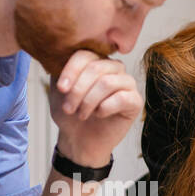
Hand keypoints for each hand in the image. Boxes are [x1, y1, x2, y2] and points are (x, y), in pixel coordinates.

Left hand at [50, 50, 141, 167]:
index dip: (71, 71)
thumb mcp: (58, 90)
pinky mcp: (135, 101)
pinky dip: (105, 108)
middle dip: (78, 90)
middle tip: (68, 108)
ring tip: (81, 114)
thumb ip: (59, 70)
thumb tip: (60, 56)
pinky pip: (122, 98)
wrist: (79, 141)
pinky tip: (98, 115)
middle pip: (96, 68)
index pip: (85, 55)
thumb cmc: (70, 114)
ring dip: (89, 101)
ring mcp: (127, 83)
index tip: (61, 89)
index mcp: (95, 60)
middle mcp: (113, 67)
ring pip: (107, 82)